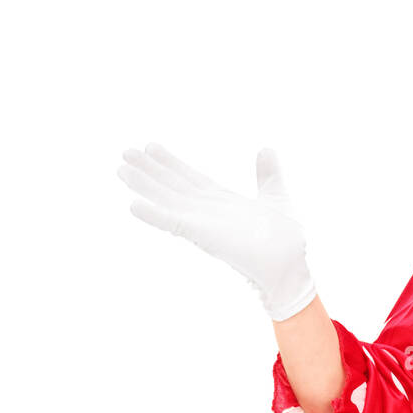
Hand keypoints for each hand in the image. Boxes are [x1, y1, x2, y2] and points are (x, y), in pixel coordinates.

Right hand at [118, 143, 316, 321]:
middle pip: (173, 186)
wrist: (291, 266)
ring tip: (121, 170)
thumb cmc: (284, 239)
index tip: (151, 146)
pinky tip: (133, 205)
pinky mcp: (204, 236)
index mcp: (222, 202)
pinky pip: (175, 223)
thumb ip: (267, 173)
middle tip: (125, 152)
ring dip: (145, 186)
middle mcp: (208, 211)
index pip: (190, 178)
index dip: (171, 162)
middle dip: (150, 170)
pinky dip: (155, 215)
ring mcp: (204, 223)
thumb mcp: (274, 195)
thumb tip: (266, 149)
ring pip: (168, 200)